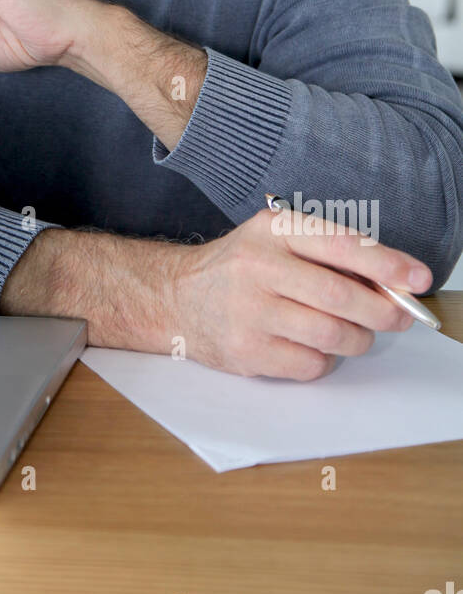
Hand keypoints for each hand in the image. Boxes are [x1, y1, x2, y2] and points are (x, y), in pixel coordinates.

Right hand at [168, 208, 431, 378]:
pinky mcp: (246, 352)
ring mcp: (249, 312)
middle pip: (340, 296)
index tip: (417, 278)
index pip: (340, 245)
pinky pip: (310, 364)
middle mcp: (258, 267)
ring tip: (354, 333)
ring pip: (331, 335)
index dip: (386, 264)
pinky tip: (313, 345)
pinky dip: (325, 359)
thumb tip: (391, 283)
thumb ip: (328, 254)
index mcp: (272, 229)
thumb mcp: (276, 239)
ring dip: (357, 339)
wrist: (176, 296)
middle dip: (382, 311)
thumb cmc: (240, 267)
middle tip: (399, 316)